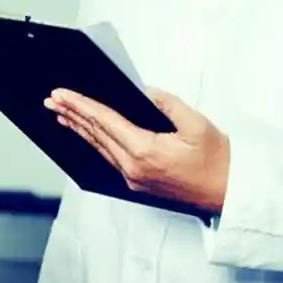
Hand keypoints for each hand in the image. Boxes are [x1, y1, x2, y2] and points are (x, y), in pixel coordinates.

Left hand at [45, 87, 230, 211]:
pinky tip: (87, 134)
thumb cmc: (218, 160)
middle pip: (95, 135)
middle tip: (51, 100)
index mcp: (145, 151)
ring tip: (61, 114)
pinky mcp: (138, 183)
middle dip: (71, 114)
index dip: (80, 105)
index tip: (62, 94)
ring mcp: (134, 178)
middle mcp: (134, 167)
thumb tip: (143, 90)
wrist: (230, 192)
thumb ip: (166, 102)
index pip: (103, 121)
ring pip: (98, 148)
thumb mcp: (195, 123)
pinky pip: (108, 158)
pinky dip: (94, 142)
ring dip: (78, 128)